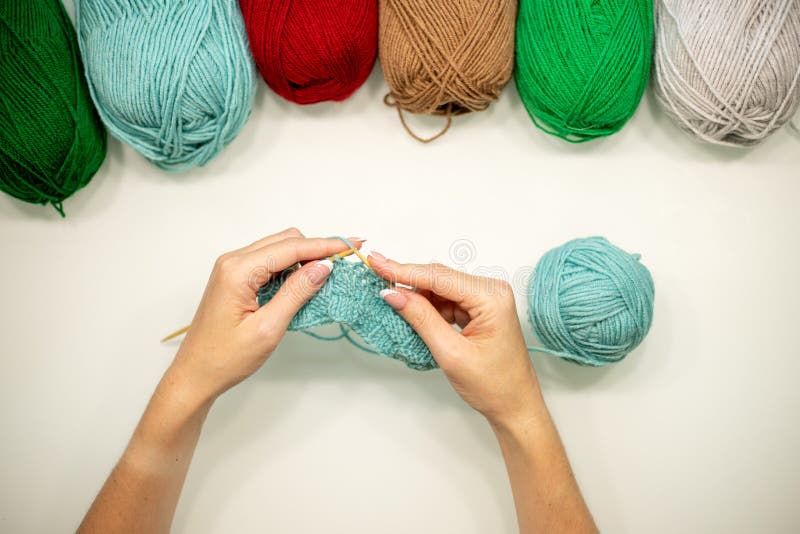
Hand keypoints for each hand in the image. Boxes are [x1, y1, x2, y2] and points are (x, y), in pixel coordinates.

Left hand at [170, 229, 360, 401]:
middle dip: (317, 249)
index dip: (325, 246)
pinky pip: (269, 261)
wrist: (195, 374)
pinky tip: (304, 283)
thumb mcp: (268, 328)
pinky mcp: (235, 278)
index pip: (291, 247)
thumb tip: (323, 267)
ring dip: (304, 258)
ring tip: (328, 275)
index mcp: (238, 271)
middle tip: (344, 262)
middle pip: (286, 240)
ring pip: (279, 248)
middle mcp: (233, 261)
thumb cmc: (225, 358)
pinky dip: (291, 268)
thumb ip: (297, 293)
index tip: (352, 245)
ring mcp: (232, 268)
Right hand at [368, 253, 545, 429]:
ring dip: (415, 294)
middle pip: (439, 278)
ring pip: (440, 288)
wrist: (515, 405)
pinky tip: (409, 309)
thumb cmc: (494, 385)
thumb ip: (421, 319)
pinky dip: (427, 305)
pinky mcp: (479, 309)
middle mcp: (491, 291)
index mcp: (491, 297)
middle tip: (375, 274)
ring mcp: (486, 299)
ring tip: (388, 296)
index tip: (376, 263)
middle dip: (407, 278)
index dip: (404, 270)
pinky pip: (446, 300)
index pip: (439, 277)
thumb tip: (394, 294)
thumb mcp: (451, 353)